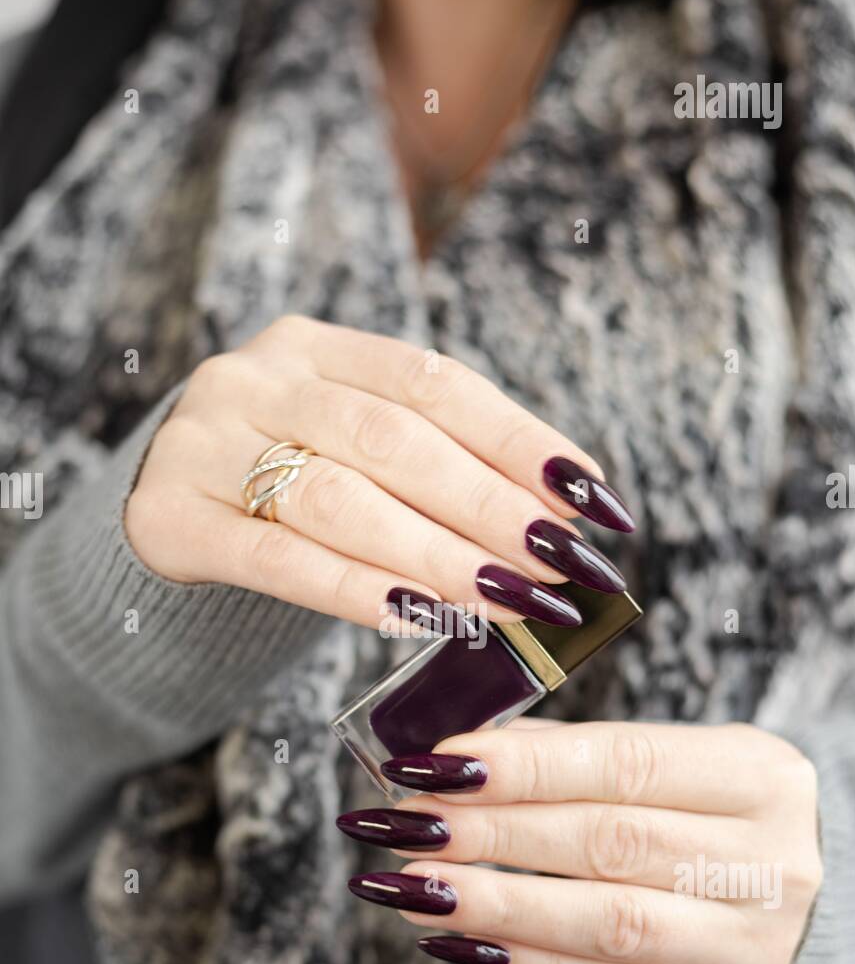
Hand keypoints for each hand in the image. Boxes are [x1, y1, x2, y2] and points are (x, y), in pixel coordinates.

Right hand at [126, 316, 631, 627]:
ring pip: (338, 499)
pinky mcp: (174, 520)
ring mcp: (207, 445)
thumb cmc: (285, 484)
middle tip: (557, 563)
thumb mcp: (351, 447)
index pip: (434, 382)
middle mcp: (259, 380)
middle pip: (392, 440)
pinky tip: (421, 617)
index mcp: (316, 347)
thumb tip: (562, 516)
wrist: (159, 510)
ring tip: (505, 599)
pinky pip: (278, 560)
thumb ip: (434, 464)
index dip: (517, 438)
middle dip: (487, 505)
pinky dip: (356, 590)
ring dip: (435, 554)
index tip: (586, 495)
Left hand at [344, 722, 822, 963]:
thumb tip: (462, 755)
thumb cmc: (721, 816)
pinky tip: (460, 943)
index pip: (625, 764)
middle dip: (492, 832)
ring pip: (603, 922)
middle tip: (407, 824)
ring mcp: (747, 943)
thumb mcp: (686, 761)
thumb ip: (581, 756)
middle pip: (606, 842)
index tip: (439, 762)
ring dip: (494, 904)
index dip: (525, 766)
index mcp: (757, 778)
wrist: (819, 899)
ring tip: (411, 887)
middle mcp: (766, 862)